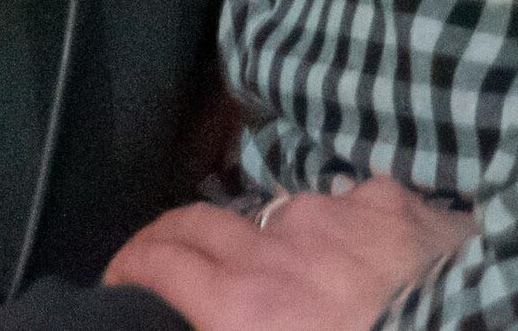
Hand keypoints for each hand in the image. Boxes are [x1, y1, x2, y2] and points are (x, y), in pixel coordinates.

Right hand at [105, 178, 471, 330]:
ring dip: (265, 233)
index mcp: (246, 307)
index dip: (128, 266)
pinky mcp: (398, 206)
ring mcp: (339, 217)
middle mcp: (278, 248)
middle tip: (164, 259)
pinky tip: (365, 241)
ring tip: (282, 261)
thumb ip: (241, 324)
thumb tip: (222, 314)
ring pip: (276, 209)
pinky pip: (354, 199)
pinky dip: (347, 219)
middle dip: (171, 238)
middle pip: (197, 222)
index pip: (158, 260)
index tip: (119, 281)